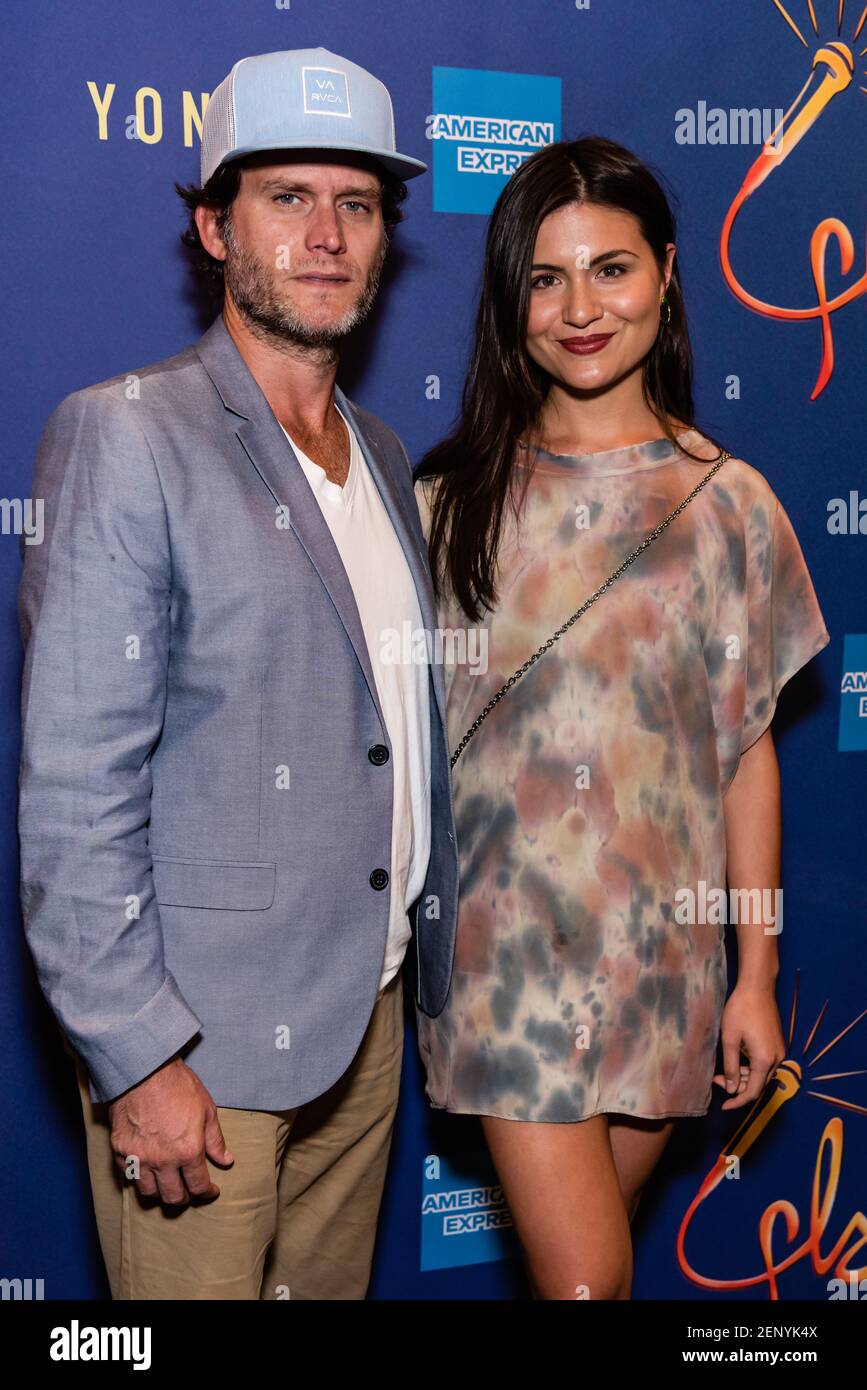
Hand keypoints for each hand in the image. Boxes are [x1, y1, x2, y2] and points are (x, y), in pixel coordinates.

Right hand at [108, 1057, 233, 1205]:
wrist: (144, 1070)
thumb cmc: (178, 1086)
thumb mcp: (206, 1110)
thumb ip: (215, 1140)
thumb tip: (226, 1161)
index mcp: (188, 1151)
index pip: (198, 1186)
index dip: (207, 1192)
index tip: (210, 1191)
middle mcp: (163, 1161)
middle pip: (173, 1197)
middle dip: (185, 1198)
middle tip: (189, 1191)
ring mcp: (139, 1158)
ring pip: (149, 1193)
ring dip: (160, 1192)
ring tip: (167, 1184)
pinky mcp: (120, 1151)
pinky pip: (129, 1176)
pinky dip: (139, 1177)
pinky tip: (146, 1171)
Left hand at [712, 982, 786, 1110]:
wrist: (758, 987)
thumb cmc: (741, 1010)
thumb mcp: (730, 1039)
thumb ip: (730, 1066)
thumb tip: (730, 1088)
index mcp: (764, 1060)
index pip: (752, 1092)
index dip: (738, 1101)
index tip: (724, 1106)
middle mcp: (776, 1059)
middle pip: (757, 1084)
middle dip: (737, 1087)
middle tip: (716, 1081)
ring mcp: (778, 1051)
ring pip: (761, 1075)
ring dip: (742, 1077)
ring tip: (722, 1072)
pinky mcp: (776, 1044)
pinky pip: (764, 1064)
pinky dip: (750, 1067)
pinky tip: (736, 1062)